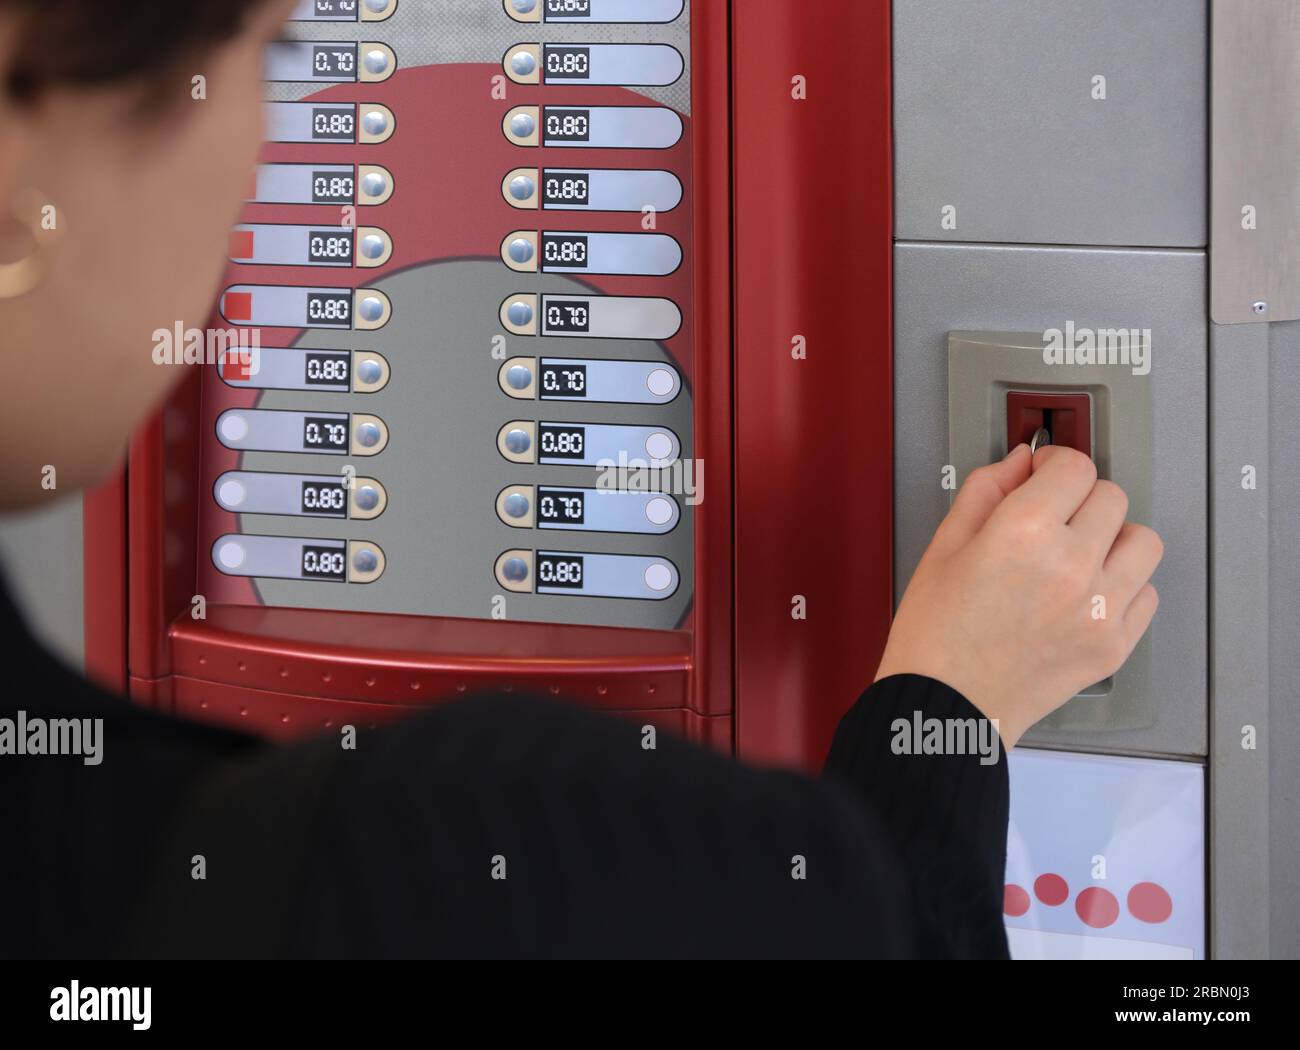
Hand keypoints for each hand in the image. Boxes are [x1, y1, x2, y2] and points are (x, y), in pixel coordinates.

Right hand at [875, 444, 1162, 747]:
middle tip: (1056, 517)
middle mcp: (1070, 565)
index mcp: (1022, 531)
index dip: (1055, 464)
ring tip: (1081, 556)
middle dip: (1081, 499)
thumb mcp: (944, 548)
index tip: (1045, 474)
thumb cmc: (935, 636)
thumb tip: (1020, 463)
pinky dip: (1123, 588)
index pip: (1074, 466)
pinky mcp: (1113, 644)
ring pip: (1143, 542)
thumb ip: (984, 492)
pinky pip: (1146, 594)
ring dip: (1114, 540)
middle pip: (1113, 497)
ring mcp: (1099, 607)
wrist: (946, 706)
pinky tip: (1087, 595)